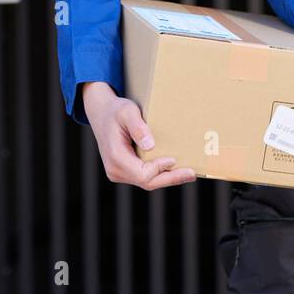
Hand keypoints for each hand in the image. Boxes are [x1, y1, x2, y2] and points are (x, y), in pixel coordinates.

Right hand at [81, 82, 196, 188]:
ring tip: (188, 173)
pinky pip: (145, 178)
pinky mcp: (124, 172)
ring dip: (167, 178)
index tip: (174, 158)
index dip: (160, 169)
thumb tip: (151, 145)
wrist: (101, 113)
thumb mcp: (127, 112)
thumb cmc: (115, 111)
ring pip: (147, 182)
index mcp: (116, 157)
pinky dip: (160, 174)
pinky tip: (175, 169)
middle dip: (171, 179)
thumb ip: (138, 127)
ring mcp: (119, 173)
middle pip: (148, 183)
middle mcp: (115, 170)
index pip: (143, 174)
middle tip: (192, 173)